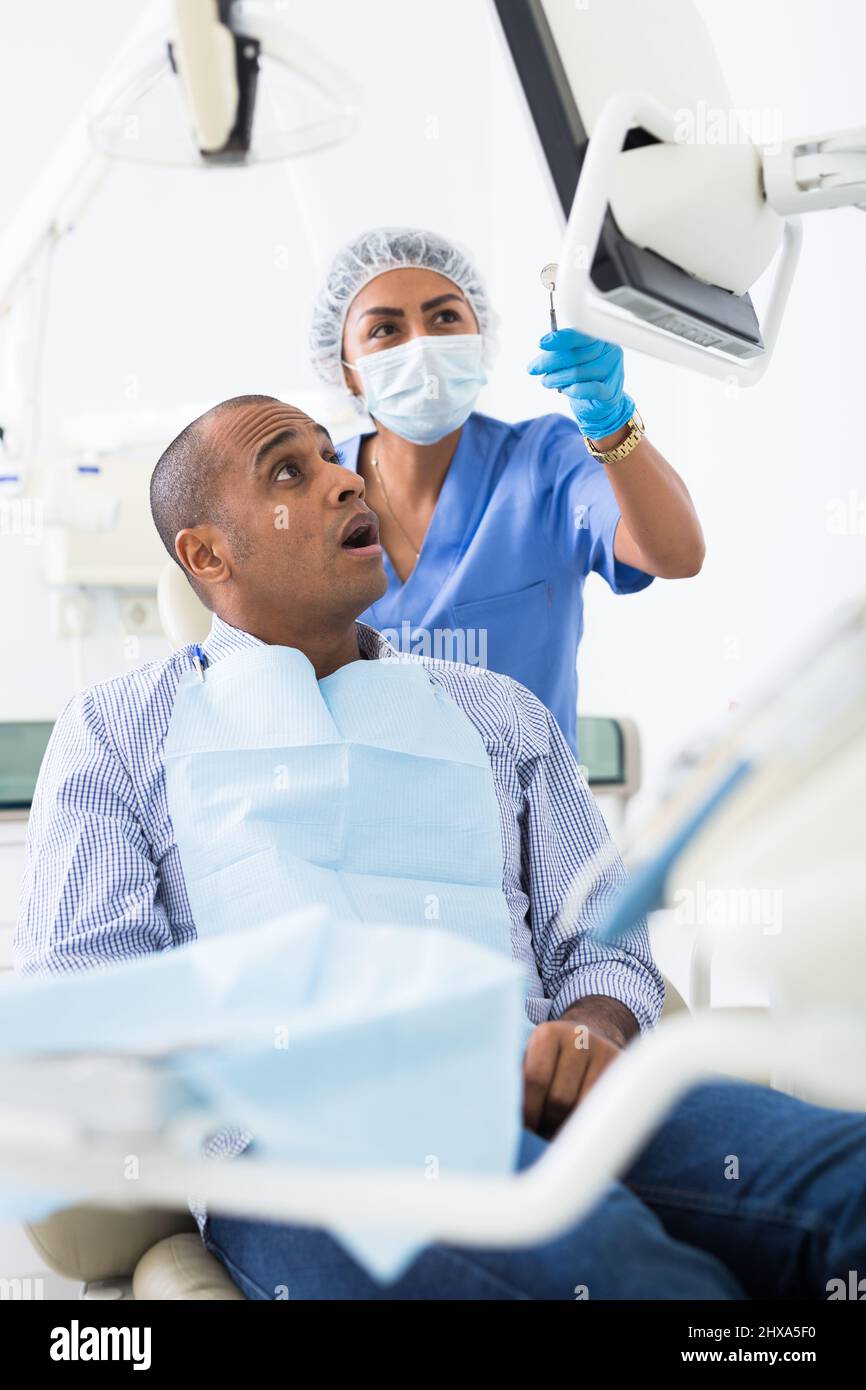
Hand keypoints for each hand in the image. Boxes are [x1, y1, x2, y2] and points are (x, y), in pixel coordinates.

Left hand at [522, 1018, 622, 1139]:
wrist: (590, 1036)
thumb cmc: (550, 1060)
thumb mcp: (530, 1061)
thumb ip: (519, 1085)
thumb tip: (508, 1119)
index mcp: (548, 1034)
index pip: (535, 1080)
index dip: (528, 1111)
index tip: (524, 1129)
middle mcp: (578, 1037)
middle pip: (560, 1098)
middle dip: (547, 1123)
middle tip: (540, 1134)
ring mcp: (604, 1051)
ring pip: (584, 1108)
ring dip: (569, 1128)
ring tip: (557, 1132)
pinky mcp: (623, 1068)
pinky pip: (605, 1108)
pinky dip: (590, 1124)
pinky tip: (580, 1127)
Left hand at [527, 327, 634, 439]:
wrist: (600, 401)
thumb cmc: (585, 375)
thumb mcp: (575, 358)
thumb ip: (564, 350)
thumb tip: (544, 345)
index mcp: (602, 338)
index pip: (580, 335)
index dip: (560, 339)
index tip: (541, 343)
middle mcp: (611, 351)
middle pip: (576, 355)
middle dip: (550, 362)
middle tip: (533, 368)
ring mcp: (614, 371)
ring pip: (578, 373)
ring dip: (556, 378)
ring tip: (546, 381)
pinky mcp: (611, 391)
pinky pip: (586, 390)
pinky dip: (571, 390)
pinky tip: (565, 390)